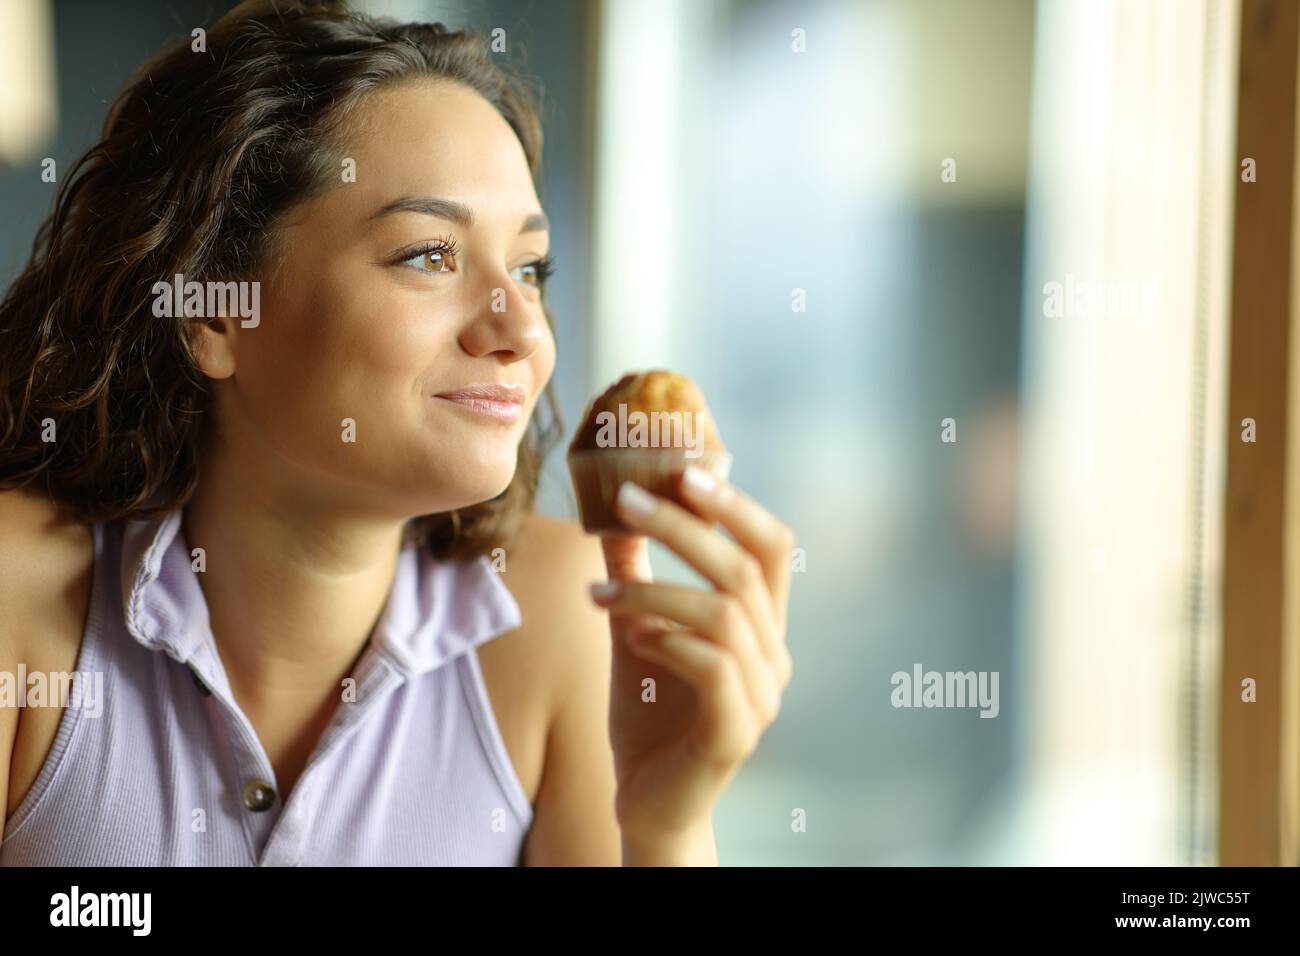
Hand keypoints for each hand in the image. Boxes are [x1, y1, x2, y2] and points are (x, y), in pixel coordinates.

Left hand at [589, 464, 794, 853]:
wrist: (649, 802)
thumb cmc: (648, 714)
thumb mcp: (636, 629)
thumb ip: (635, 575)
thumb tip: (612, 512)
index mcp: (760, 624)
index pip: (770, 548)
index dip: (736, 504)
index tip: (685, 469)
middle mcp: (773, 653)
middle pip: (743, 568)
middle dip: (685, 527)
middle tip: (628, 500)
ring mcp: (762, 693)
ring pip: (724, 613)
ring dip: (655, 589)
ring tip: (600, 591)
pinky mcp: (737, 730)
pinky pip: (713, 667)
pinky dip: (668, 641)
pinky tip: (629, 636)